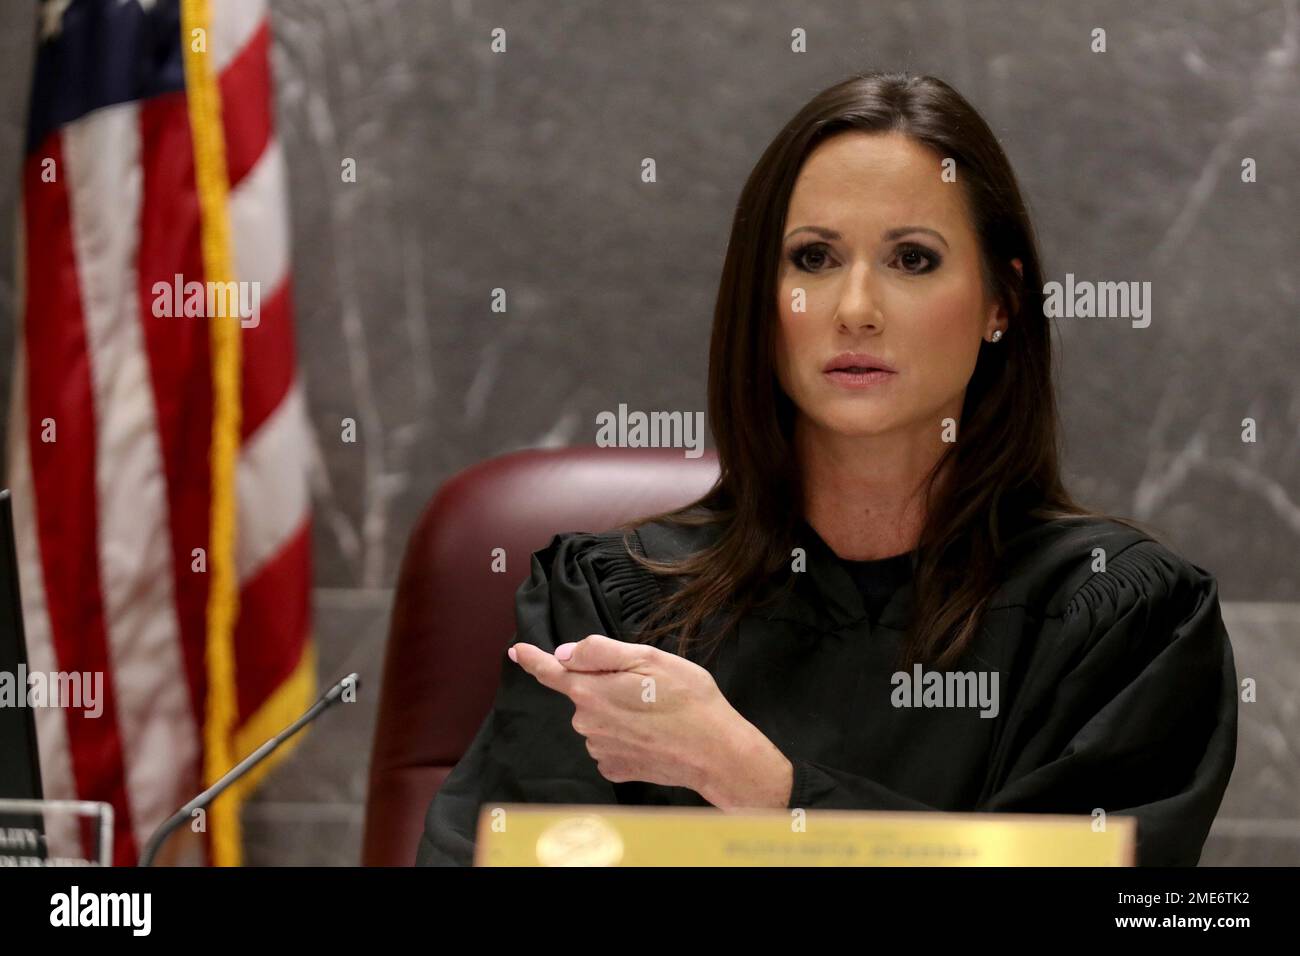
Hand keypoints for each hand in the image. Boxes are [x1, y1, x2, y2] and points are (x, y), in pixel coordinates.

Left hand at [509, 635, 793, 808]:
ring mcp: (600, 750)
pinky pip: (611, 744)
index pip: (552, 672)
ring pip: (599, 719)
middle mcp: (587, 723)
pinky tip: (652, 736)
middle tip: (648, 686)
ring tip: (656, 713)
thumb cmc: (687, 699)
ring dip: (619, 712)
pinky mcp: (615, 769)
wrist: (715, 753)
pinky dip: (626, 737)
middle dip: (607, 686)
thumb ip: (600, 652)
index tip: (516, 651)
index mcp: (590, 691)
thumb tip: (565, 653)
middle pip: (584, 694)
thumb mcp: (648, 658)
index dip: (533, 659)